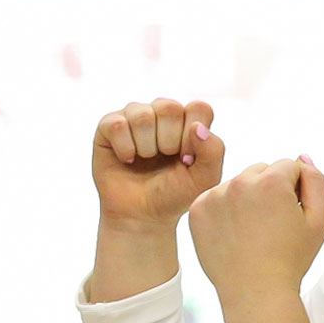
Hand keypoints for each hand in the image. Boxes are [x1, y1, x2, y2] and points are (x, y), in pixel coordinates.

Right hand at [90, 98, 225, 232]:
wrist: (141, 215)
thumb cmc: (174, 194)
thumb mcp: (204, 179)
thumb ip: (213, 151)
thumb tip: (197, 127)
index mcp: (189, 121)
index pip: (198, 108)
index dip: (192, 135)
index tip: (186, 159)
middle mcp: (162, 113)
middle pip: (169, 108)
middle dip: (168, 142)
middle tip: (163, 161)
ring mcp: (136, 116)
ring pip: (143, 116)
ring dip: (146, 147)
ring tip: (145, 161)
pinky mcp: (110, 125)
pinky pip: (118, 125)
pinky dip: (125, 149)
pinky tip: (127, 160)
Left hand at [189, 156, 323, 305]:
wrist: (256, 293)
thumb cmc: (291, 260)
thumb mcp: (320, 220)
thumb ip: (316, 181)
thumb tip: (301, 157)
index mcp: (272, 181)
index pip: (289, 166)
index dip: (295, 191)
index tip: (291, 216)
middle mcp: (240, 181)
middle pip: (261, 170)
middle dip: (269, 189)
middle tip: (271, 225)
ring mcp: (215, 195)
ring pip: (238, 183)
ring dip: (247, 198)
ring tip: (252, 231)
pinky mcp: (198, 209)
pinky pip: (217, 196)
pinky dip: (225, 210)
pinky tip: (235, 233)